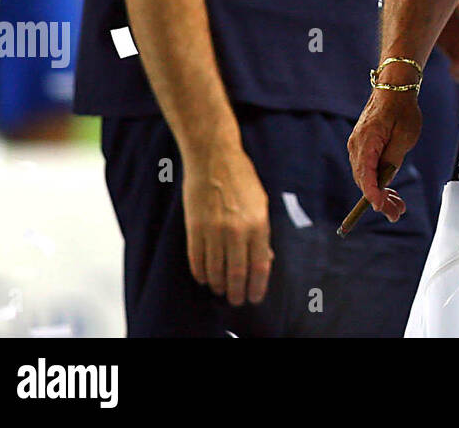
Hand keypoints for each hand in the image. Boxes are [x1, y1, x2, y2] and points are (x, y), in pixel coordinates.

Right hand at [182, 145, 272, 305]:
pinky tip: (204, 278)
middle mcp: (237, 230)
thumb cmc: (242, 180)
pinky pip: (196, 260)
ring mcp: (214, 230)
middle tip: (237, 300)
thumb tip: (264, 260)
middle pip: (237, 273)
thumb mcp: (261, 203)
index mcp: (258, 224)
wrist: (214, 159)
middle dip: (237, 292)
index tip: (255, 297)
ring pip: (215, 271)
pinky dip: (200, 273)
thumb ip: (262, 232)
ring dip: (218, 285)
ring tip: (221, 290)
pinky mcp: (194, 229)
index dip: (257, 286)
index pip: (259, 266)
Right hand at [348, 88, 421, 222]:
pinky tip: (389, 190)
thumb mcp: (405, 136)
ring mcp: (358, 145)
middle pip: (364, 181)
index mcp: (366, 142)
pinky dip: (377, 180)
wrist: (394, 87)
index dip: (373, 197)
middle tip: (397, 213)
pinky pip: (367, 168)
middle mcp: (356, 146)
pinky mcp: (363, 144)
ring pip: (365, 176)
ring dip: (379, 193)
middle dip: (380, 200)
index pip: (366, 177)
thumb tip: (385, 182)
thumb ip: (393, 160)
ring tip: (397, 205)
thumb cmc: (402, 108)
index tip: (383, 209)